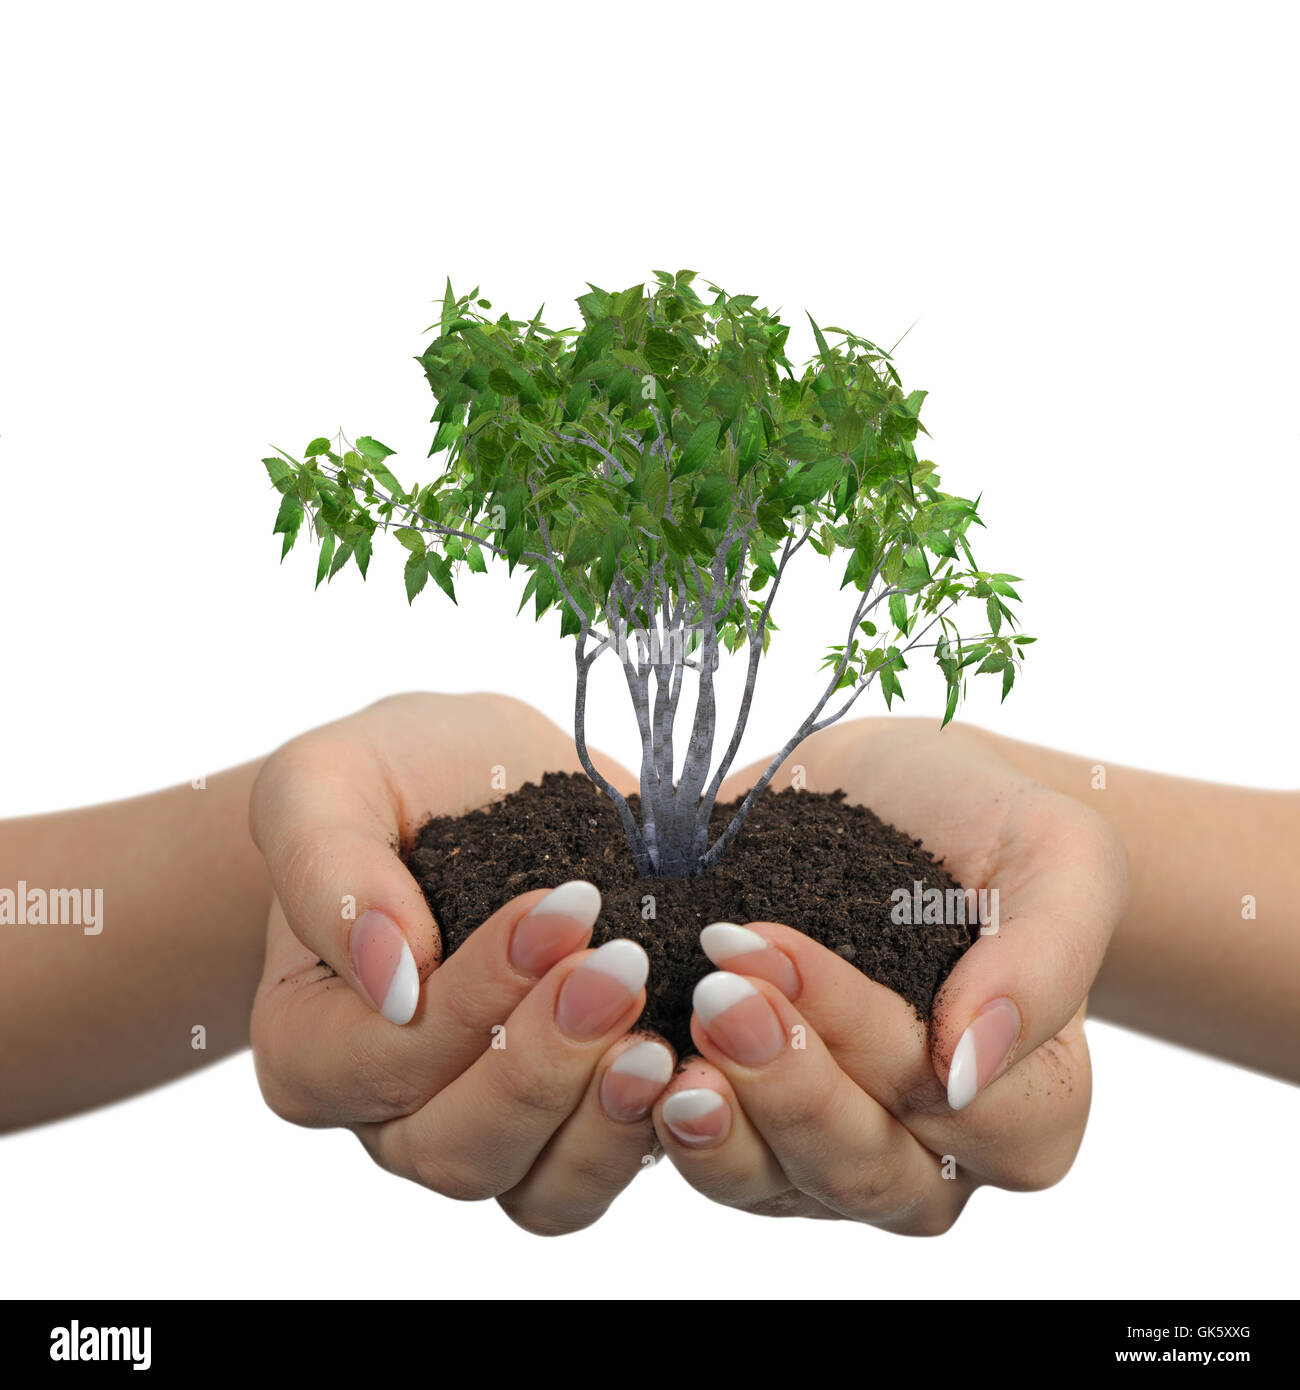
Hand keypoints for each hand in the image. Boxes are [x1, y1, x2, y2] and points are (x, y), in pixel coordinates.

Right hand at [249, 693, 674, 1234]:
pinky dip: (655, 1131)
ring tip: (658, 1038)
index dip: (473, 999)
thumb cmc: (391, 780)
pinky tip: (697, 1058)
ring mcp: (490, 1129)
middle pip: (458, 1148)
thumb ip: (328, 869)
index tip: (558, 911)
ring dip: (604, 1116)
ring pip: (541, 1190)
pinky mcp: (574, 1121)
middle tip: (618, 966)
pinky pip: (607, 1173)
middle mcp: (393, 1112)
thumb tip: (391, 978)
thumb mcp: (328, 783)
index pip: (383, 1060)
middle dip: (543, 1063)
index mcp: (312, 1043)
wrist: (476, 780)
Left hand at [653, 716, 1129, 1230]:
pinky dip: (666, 1123)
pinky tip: (633, 1065)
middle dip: (784, 1080)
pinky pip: (713, 1162)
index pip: (955, 1109)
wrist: (888, 789)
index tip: (780, 951)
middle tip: (720, 990)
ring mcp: (836, 1146)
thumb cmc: (982, 819)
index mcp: (1030, 1100)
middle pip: (862, 1167)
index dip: (866, 1038)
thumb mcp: (1056, 853)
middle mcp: (934, 1147)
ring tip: (668, 1047)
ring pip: (777, 1184)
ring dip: (720, 1121)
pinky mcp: (755, 1127)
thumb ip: (1044, 960)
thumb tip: (969, 1068)